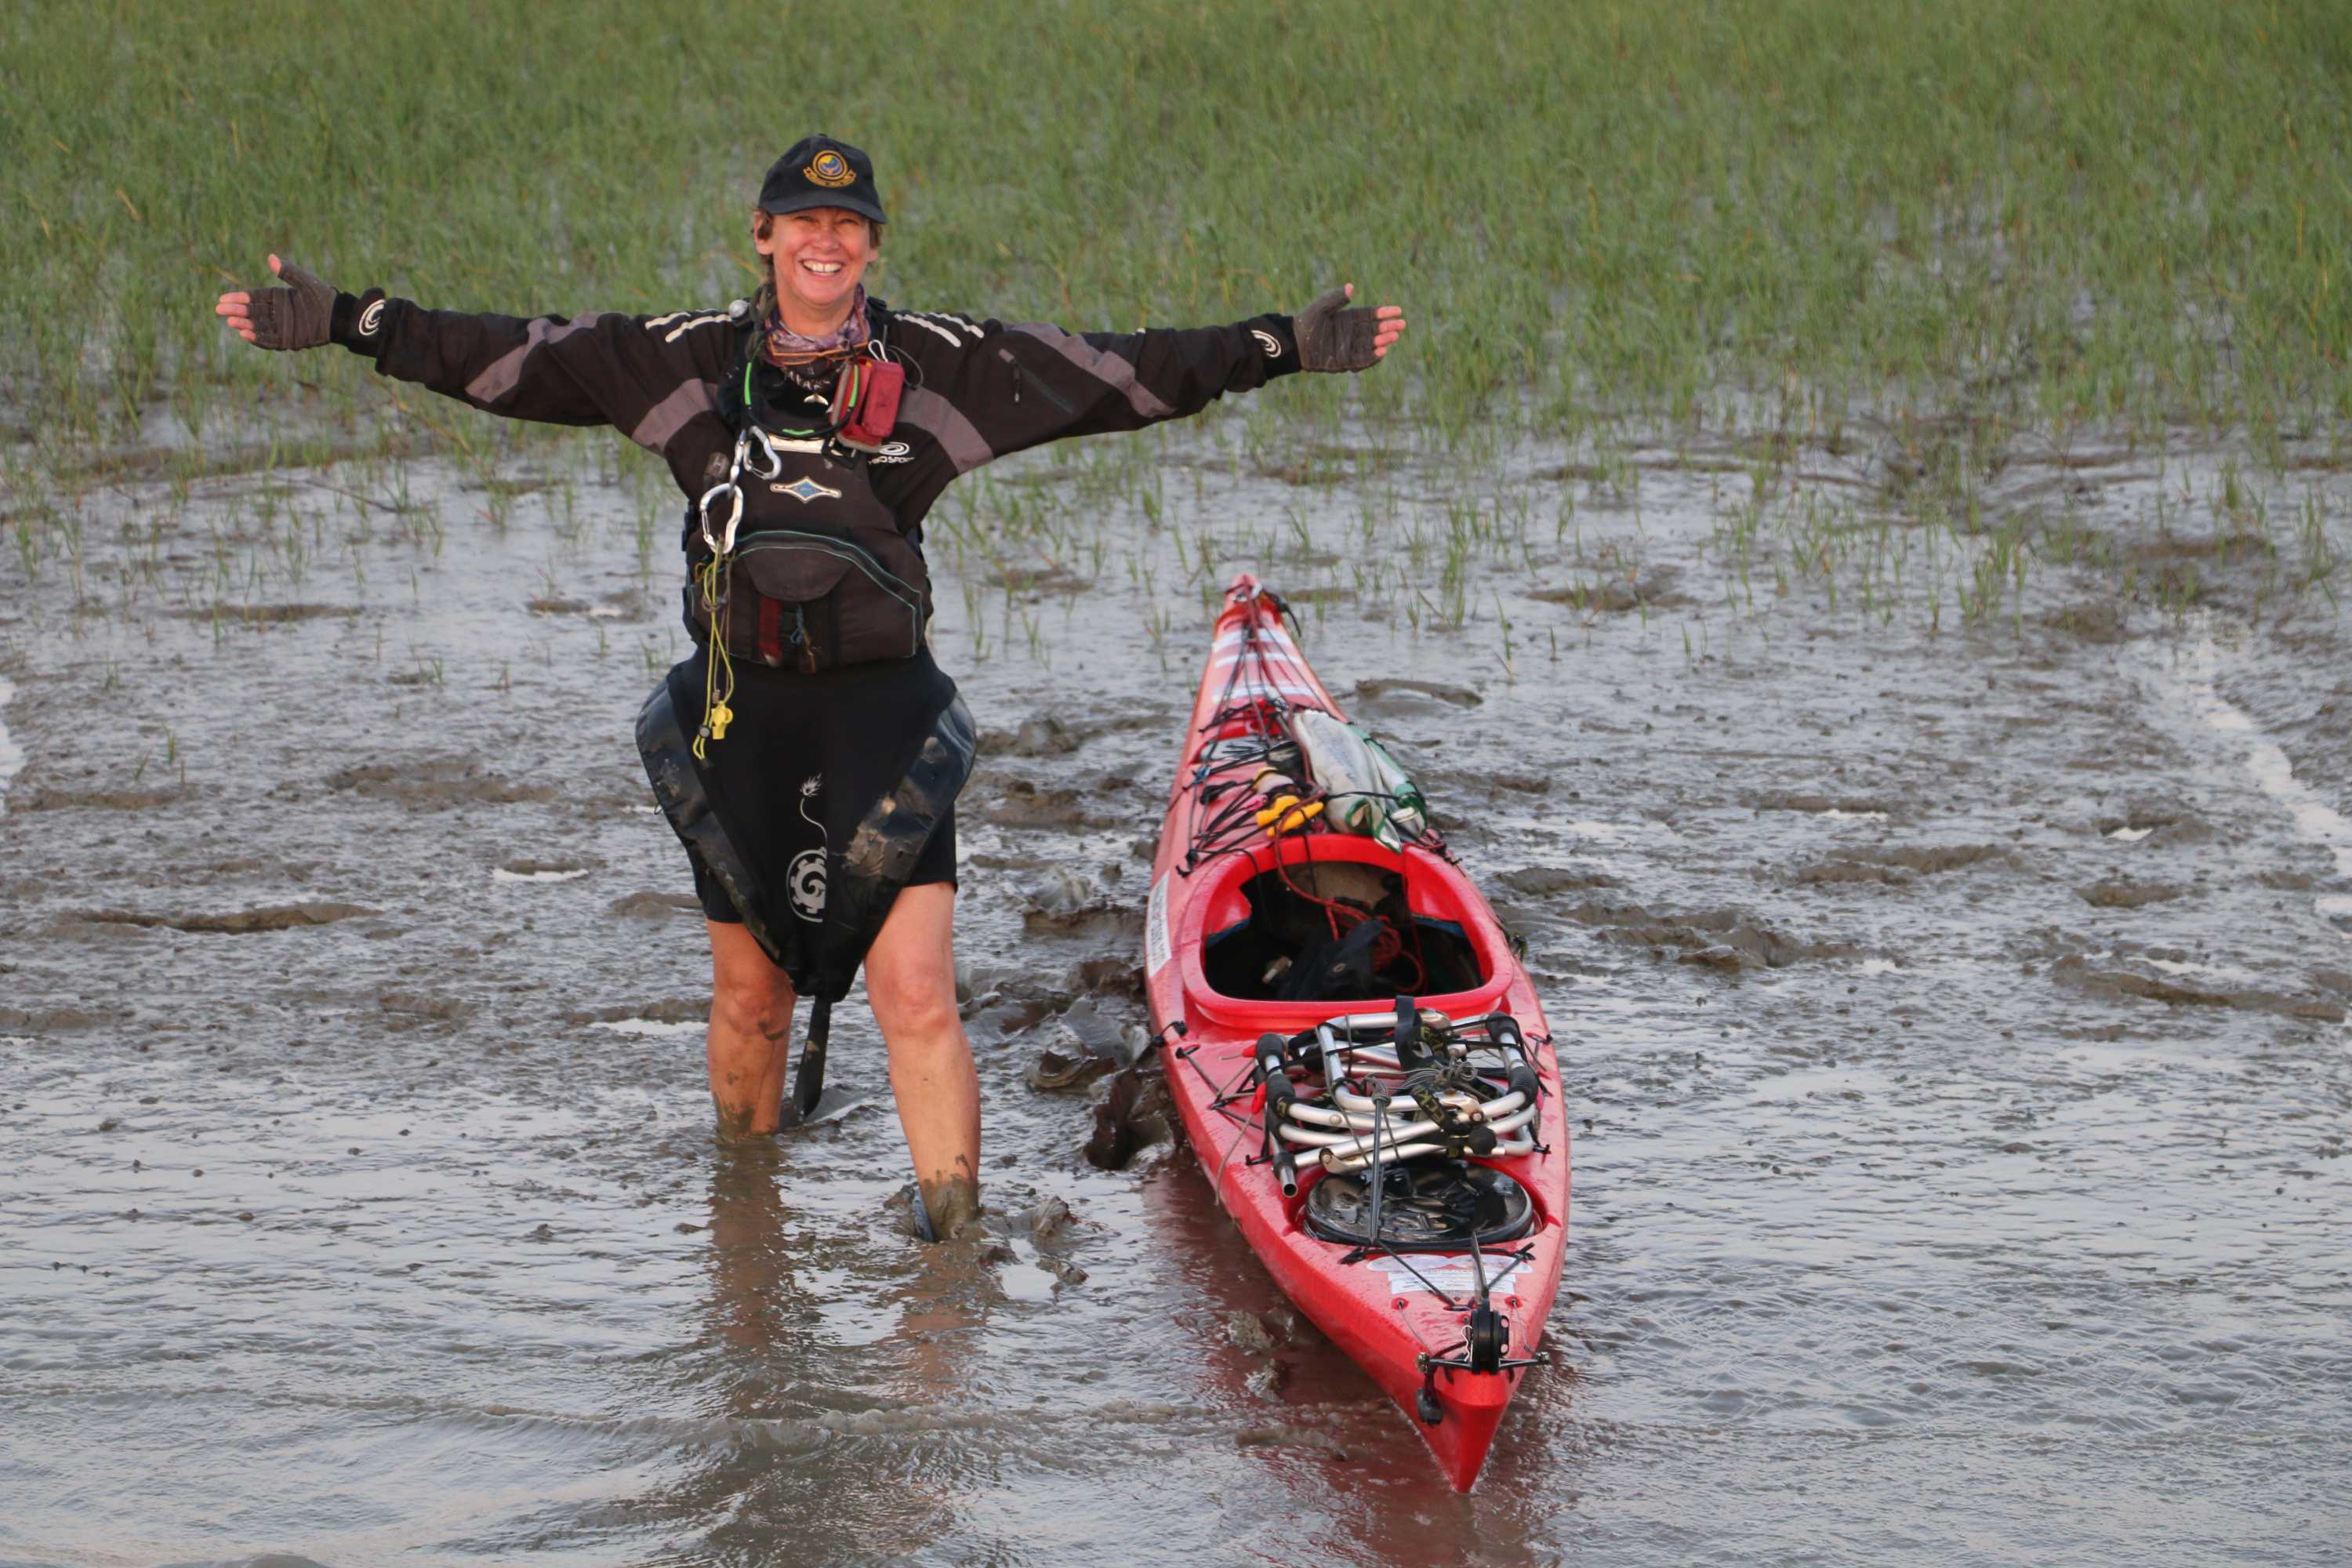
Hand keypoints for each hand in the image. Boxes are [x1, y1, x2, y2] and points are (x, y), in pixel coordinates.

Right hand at [213, 254, 338, 349]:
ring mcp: (282, 327)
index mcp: (277, 298)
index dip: (238, 298)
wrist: (339, 316)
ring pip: (258, 326)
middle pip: (252, 312)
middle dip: (236, 312)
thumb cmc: (323, 296)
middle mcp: (277, 313)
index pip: (253, 298)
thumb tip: (271, 257)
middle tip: (220, 310)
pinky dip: (258, 338)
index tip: (223, 299)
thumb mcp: (304, 282)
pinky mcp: (289, 340)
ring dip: (244, 325)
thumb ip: (287, 272)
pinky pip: (270, 340)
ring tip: (232, 322)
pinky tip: (246, 334)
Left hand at [1294, 283, 1406, 371]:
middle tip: (1402, 324)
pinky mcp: (1345, 361)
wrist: (1295, 344)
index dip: (1384, 313)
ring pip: (1371, 345)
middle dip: (1388, 327)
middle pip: (1375, 330)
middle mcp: (1352, 333)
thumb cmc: (1306, 323)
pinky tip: (1382, 351)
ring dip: (1383, 341)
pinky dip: (1372, 357)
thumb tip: (1351, 287)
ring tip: (1394, 337)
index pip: (1371, 315)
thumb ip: (1336, 299)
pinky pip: (1362, 360)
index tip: (1398, 310)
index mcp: (1349, 318)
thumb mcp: (1321, 308)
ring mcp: (1349, 347)